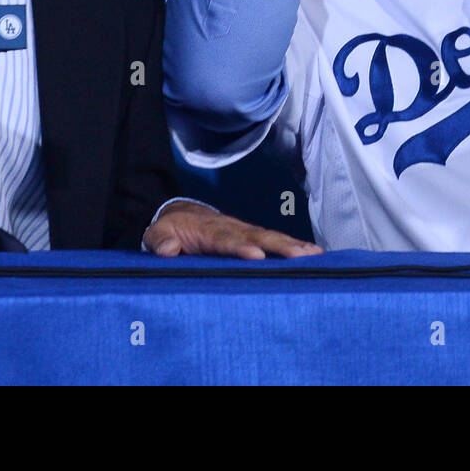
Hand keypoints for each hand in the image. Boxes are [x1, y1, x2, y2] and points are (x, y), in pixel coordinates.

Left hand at [144, 201, 323, 258]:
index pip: (226, 240)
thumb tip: (169, 249)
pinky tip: (312, 254)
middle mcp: (231, 228)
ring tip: (313, 255)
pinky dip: (293, 245)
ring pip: (270, 237)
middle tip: (300, 256)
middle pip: (257, 237)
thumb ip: (159, 240)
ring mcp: (244, 231)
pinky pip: (274, 240)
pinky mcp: (252, 236)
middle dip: (279, 246)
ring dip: (292, 245)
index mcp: (208, 231)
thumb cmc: (171, 228)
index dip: (241, 247)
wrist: (181, 214)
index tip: (257, 256)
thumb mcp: (156, 233)